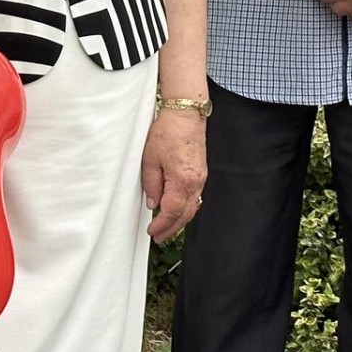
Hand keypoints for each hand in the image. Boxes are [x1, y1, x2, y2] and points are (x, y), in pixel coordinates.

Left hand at [142, 105, 206, 243]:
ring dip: (179, 220)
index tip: (152, 231)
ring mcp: (201, 178)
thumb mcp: (150, 159)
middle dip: (171, 228)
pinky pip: (195, 197)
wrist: (186, 114)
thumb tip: (153, 203)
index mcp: (182, 181)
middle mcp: (195, 182)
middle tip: (158, 237)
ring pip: (192, 208)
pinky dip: (186, 208)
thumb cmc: (168, 132)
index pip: (171, 212)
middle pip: (185, 215)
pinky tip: (177, 210)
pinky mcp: (201, 173)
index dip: (161, 225)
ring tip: (166, 227)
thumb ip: (151, 184)